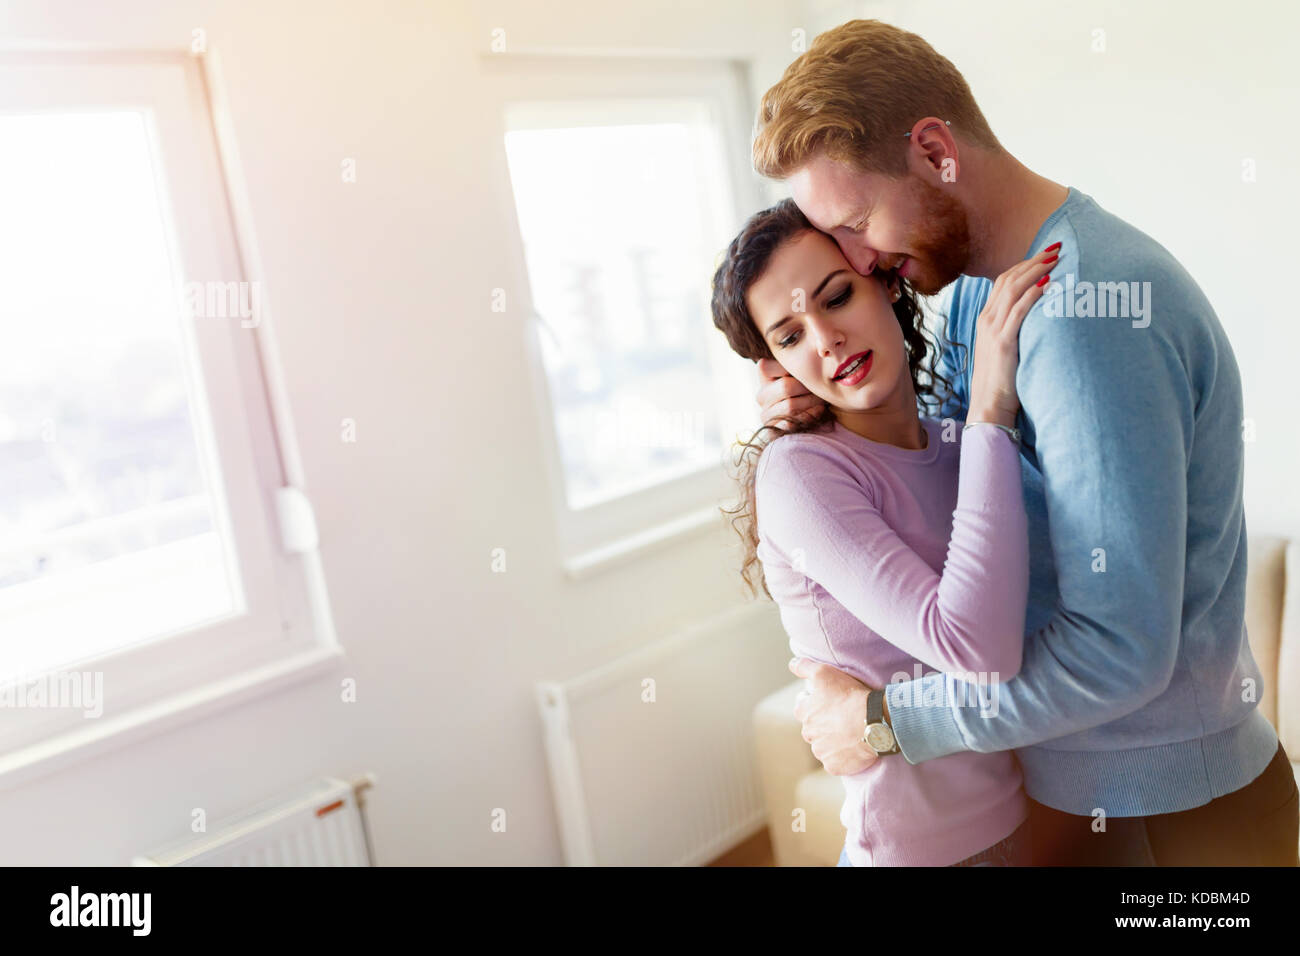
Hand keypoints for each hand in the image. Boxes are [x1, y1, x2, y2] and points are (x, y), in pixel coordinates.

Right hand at [755, 357, 825, 430]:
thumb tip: (818, 343)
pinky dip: (808, 416)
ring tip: (822, 399)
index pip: (776, 366)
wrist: (807, 412)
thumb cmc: (805, 386)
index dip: (797, 370)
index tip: (811, 373)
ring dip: (811, 402)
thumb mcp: (800, 370)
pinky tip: (818, 411)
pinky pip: (791, 423)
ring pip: (790, 406)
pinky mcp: (774, 427)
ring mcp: (766, 412)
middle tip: (822, 387)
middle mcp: (761, 394)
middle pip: (786, 387)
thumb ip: (801, 359)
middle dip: (808, 388)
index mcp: (764, 374)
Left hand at [789, 657, 878, 774]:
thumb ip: (804, 667)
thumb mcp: (824, 672)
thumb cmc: (849, 695)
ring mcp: (821, 751)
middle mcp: (808, 733)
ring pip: (823, 746)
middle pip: (813, 728)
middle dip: (823, 723)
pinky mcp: (834, 766)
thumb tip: (791, 665)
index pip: (802, 706)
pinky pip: (835, 762)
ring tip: (850, 732)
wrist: (873, 722)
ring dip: (832, 741)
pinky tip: (853, 748)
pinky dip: (842, 757)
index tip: (829, 701)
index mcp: (803, 712)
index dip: (815, 702)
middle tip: (842, 717)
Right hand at [966, 243, 1058, 426]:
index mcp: (985, 320)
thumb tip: (1038, 318)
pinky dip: (1033, 294)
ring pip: (1013, 289)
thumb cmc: (1001, 381)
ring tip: (1055, 259)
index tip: (1045, 254)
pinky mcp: (1003, 342)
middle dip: (1033, 261)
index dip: (1024, 265)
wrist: (989, 406)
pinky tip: (1048, 284)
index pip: (1003, 282)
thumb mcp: (1005, 349)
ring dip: (1036, 271)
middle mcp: (986, 320)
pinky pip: (1018, 311)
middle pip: (1008, 279)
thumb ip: (1014, 330)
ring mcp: (992, 330)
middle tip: (1056, 248)